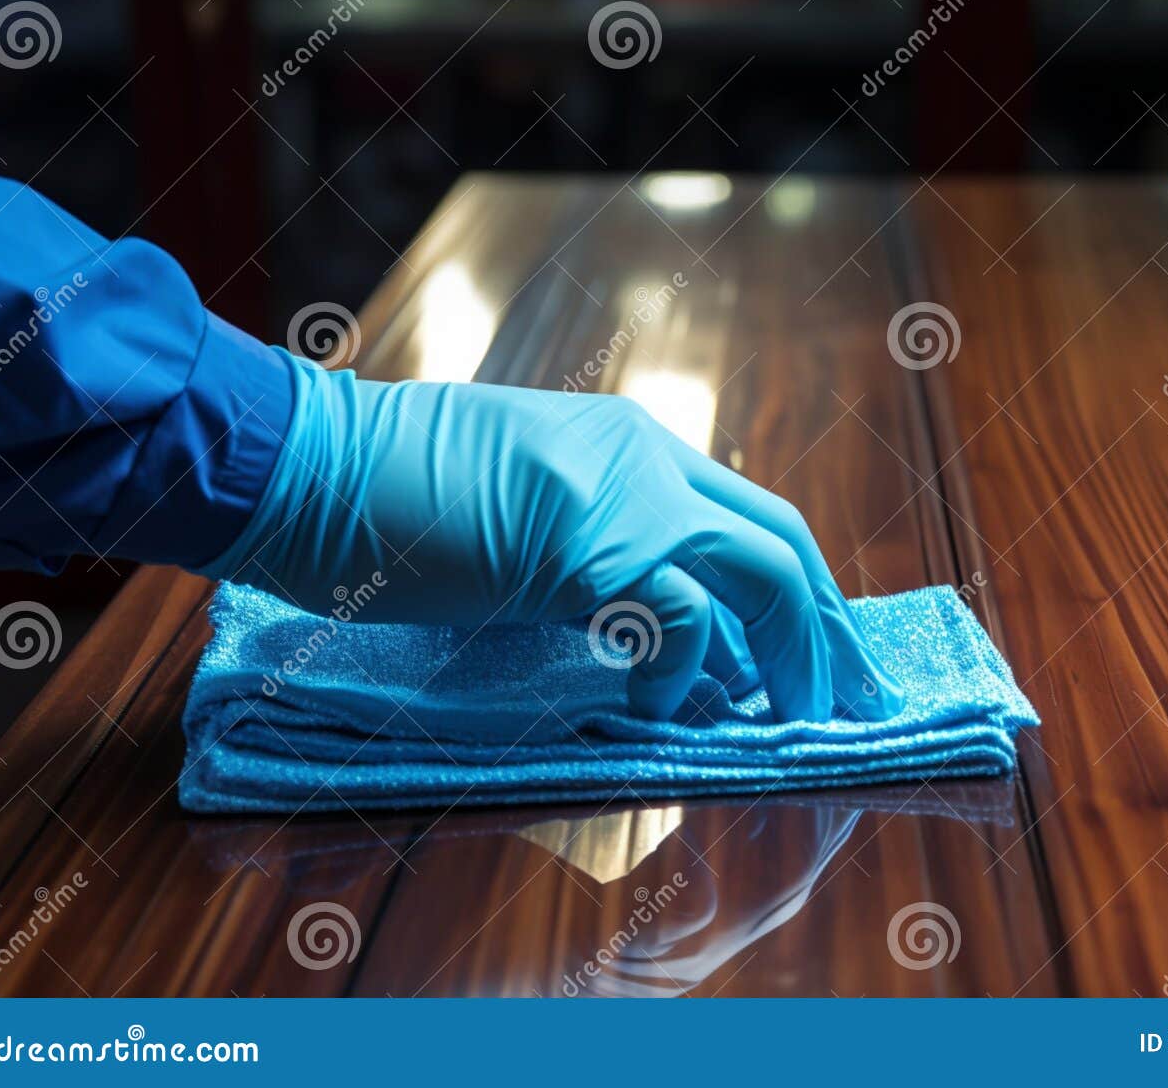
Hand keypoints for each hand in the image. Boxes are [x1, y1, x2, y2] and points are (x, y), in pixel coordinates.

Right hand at [199, 353, 905, 723]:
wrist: (310, 466)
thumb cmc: (389, 492)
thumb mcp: (520, 500)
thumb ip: (595, 537)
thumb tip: (646, 612)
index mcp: (631, 446)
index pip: (748, 514)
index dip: (797, 585)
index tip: (823, 645)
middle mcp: (646, 461)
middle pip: (781, 541)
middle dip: (829, 625)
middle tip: (856, 696)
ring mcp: (622, 499)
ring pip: (763, 573)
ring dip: (796, 654)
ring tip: (802, 720)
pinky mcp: (587, 551)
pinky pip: (681, 620)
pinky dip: (687, 677)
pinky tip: (667, 711)